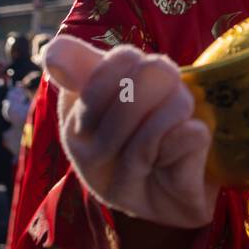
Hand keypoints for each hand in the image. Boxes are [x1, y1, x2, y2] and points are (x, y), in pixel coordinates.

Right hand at [43, 36, 216, 228]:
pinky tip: (188, 142)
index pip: (107, 68)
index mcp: (73, 119)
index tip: (142, 77)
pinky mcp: (165, 198)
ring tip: (179, 123)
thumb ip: (87, 65)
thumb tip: (53, 49)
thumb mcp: (118, 89)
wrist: (182, 189)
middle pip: (135, 91)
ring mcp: (122, 183)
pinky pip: (184, 140)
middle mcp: (86, 155)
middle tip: (169, 100)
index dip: (136, 63)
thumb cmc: (148, 128)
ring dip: (181, 109)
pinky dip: (195, 133)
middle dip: (165, 84)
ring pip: (160, 119)